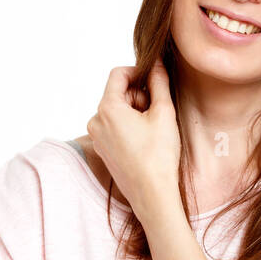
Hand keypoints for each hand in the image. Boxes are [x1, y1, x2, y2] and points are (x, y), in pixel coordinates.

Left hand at [86, 58, 180, 219]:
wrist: (152, 195)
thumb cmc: (159, 156)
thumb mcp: (164, 113)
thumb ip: (159, 82)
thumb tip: (158, 64)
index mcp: (107, 108)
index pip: (118, 74)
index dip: (138, 72)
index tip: (154, 80)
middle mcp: (96, 121)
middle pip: (117, 94)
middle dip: (138, 97)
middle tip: (157, 112)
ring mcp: (97, 138)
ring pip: (116, 112)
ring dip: (135, 113)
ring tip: (152, 130)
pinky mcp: (103, 151)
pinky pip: (114, 128)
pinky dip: (129, 128)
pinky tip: (145, 142)